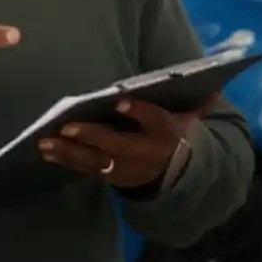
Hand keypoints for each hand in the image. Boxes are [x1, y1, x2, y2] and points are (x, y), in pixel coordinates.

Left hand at [37, 92, 219, 189]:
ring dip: (68, 151)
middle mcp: (143, 153)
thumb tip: (215, 83)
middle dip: (92, 135)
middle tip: (69, 126)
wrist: (176, 178)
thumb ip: (197, 103)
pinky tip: (45, 150)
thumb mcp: (189, 120)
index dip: (138, 111)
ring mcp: (124, 167)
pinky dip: (65, 159)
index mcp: (165, 133)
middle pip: (116, 144)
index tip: (119, 100)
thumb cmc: (175, 135)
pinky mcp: (109, 175)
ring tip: (45, 141)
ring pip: (94, 159)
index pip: (153, 120)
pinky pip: (85, 168)